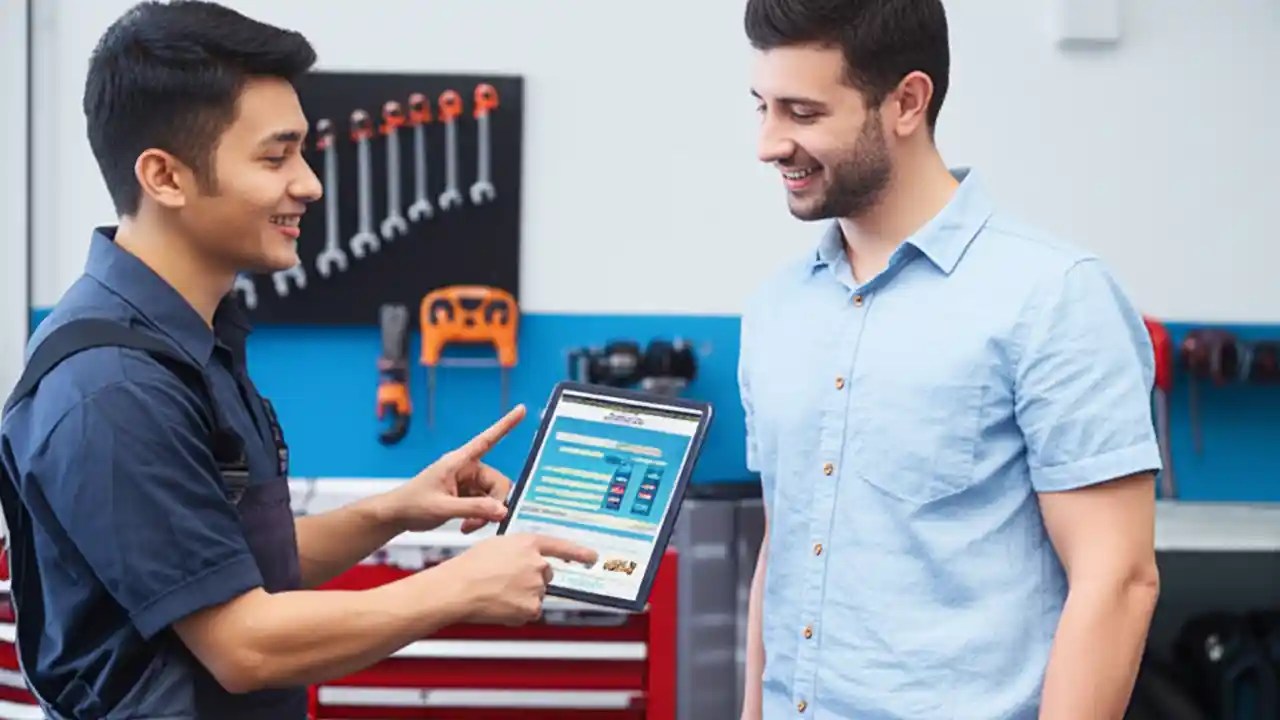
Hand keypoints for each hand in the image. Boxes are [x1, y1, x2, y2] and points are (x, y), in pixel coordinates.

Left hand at [383, 405, 526, 533]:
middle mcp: (468, 469)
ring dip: (486, 513)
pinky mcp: (468, 496)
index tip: (522, 409)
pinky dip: (480, 517)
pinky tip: (466, 526)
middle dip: (494, 504)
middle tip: (478, 522)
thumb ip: (473, 509)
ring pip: (494, 497)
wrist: (397, 516)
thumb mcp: (442, 507)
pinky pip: (486, 505)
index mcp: (459, 461)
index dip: (506, 425)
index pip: (487, 439)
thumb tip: (503, 510)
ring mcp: (468, 483)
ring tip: (468, 526)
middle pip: (498, 482)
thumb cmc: (413, 505)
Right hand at [444, 533, 598, 625]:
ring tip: (498, 593)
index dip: (578, 552)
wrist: (457, 588)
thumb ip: (519, 550)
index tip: (592, 557)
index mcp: (527, 543)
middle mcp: (536, 563)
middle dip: (532, 579)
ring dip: (523, 596)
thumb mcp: (496, 545)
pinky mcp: (531, 607)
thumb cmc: (469, 566)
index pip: (560, 547)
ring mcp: (536, 586)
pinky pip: (530, 611)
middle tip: (506, 581)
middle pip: (545, 574)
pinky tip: (500, 605)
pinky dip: (518, 612)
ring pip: (536, 594)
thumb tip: (527, 559)